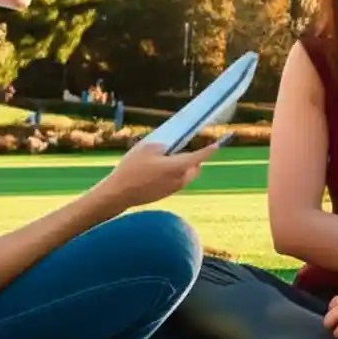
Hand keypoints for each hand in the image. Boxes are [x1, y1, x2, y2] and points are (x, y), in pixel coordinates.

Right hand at [93, 140, 220, 214]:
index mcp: (177, 166)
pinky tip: (158, 171)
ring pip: (186, 176)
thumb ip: (162, 146)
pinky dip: (174, 175)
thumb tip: (169, 148)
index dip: (210, 149)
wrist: (119, 193)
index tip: (218, 144)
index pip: (199, 156)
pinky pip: (176, 182)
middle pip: (195, 168)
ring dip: (183, 168)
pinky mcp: (166, 194)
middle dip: (194, 159)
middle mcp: (179, 179)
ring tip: (166, 160)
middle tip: (181, 151)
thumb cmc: (132, 169)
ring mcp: (173, 189)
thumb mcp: (145, 148)